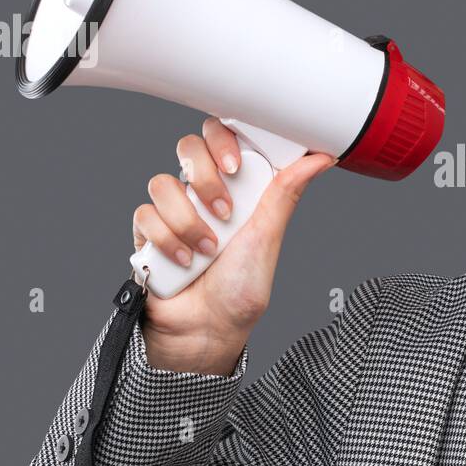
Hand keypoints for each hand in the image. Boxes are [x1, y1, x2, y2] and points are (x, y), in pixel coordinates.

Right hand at [130, 117, 335, 373]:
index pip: (221, 136)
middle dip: (206, 179)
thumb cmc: (240, 287)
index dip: (224, 140)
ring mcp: (173, 211)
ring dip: (189, 221)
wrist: (207, 329)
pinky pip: (145, 216)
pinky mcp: (147, 233)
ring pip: (163, 184)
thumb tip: (320, 159)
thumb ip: (286, 193)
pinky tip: (185, 262)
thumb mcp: (268, 236)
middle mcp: (202, 193)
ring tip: (208, 250)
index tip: (237, 166)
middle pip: (188, 148)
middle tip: (225, 212)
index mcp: (235, 188)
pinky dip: (168, 242)